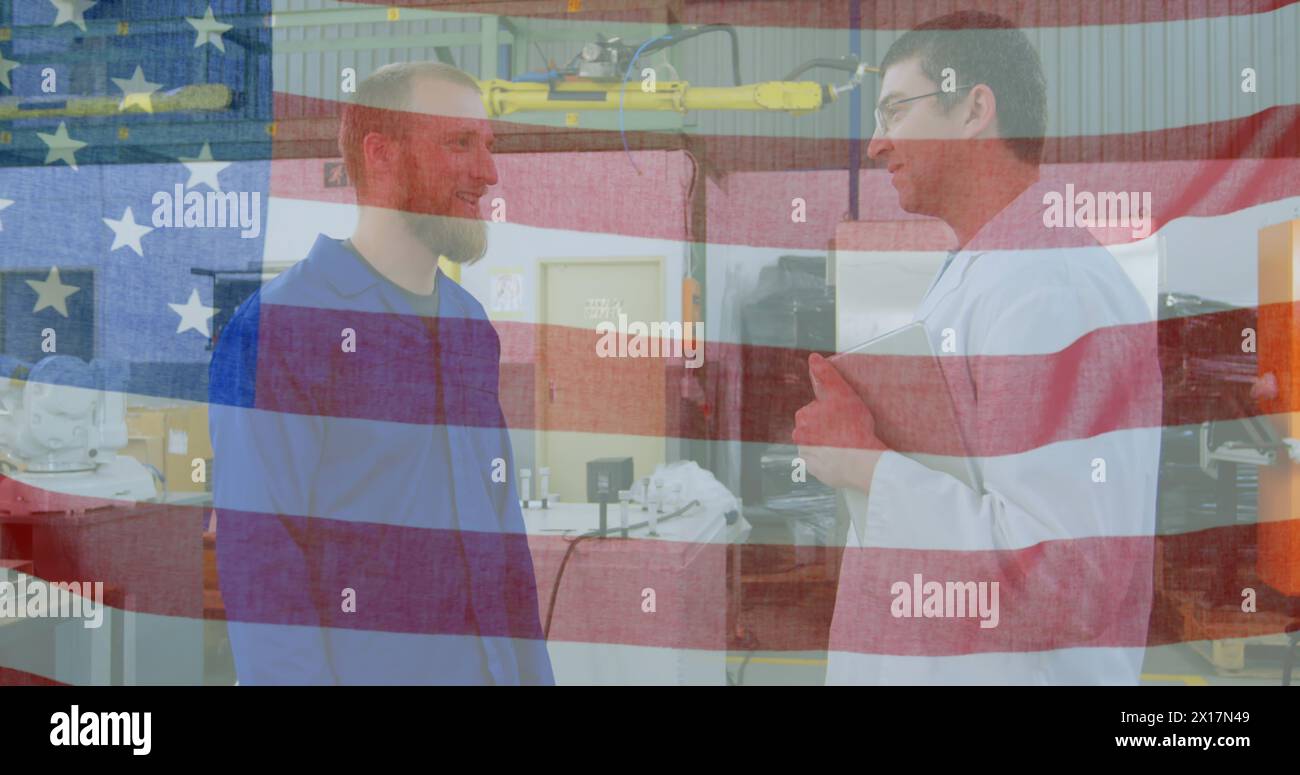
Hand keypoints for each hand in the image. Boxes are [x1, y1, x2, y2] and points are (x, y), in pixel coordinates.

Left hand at [792, 352, 885, 493]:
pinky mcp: (816, 471)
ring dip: (828, 443)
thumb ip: (826, 375)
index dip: (832, 410)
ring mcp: (807, 455)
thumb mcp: (842, 393)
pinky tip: (843, 456)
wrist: (861, 462)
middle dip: (828, 427)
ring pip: (818, 444)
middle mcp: (800, 437)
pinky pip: (822, 462)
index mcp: (803, 417)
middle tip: (847, 430)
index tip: (844, 416)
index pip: (816, 408)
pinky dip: (830, 459)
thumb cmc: (853, 428)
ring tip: (847, 444)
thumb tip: (813, 359)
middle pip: (815, 427)